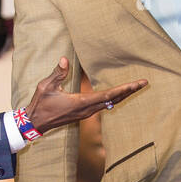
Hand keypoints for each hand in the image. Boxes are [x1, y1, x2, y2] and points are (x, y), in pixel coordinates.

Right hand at [26, 57, 146, 133]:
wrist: (36, 122)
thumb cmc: (40, 103)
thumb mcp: (46, 86)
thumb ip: (58, 73)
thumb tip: (64, 59)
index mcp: (80, 103)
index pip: (107, 95)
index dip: (123, 89)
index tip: (135, 84)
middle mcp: (87, 110)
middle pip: (114, 100)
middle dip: (129, 91)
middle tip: (144, 83)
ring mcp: (87, 113)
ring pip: (110, 104)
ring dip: (123, 95)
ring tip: (136, 86)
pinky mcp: (85, 113)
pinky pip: (104, 106)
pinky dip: (115, 98)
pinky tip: (120, 94)